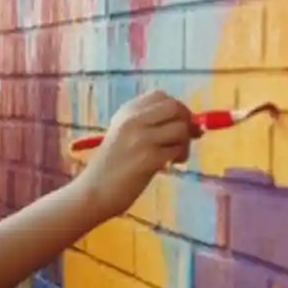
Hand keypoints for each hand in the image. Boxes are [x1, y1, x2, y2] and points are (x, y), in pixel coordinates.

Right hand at [76, 90, 198, 219]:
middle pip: (174, 107)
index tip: (178, 124)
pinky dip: (178, 157)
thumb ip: (151, 126)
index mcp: (125, 112)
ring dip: (184, 144)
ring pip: (180, 128)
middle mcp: (132, 120)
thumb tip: (193, 125)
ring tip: (175, 157)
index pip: (161, 96)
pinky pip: (177, 150)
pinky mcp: (148, 158)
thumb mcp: (124, 136)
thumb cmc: (111, 167)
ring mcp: (140, 138)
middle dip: (186, 122)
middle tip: (184, 140)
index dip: (177, 108)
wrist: (94, 191)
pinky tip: (167, 166)